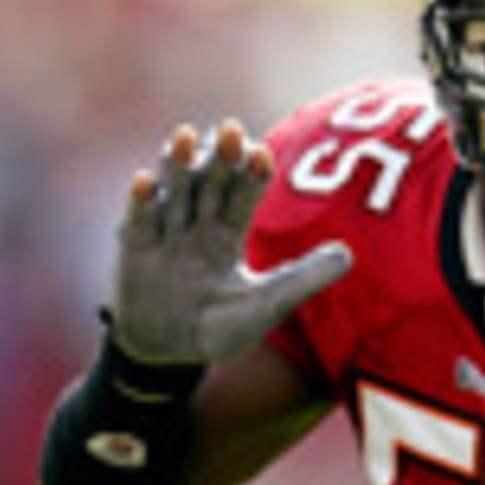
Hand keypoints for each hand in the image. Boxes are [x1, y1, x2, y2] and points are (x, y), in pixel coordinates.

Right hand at [110, 119, 350, 364]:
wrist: (170, 356)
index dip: (251, 172)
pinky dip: (142, 200)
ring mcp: (166, 233)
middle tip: (230, 128)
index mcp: (231, 232)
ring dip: (180, 164)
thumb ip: (303, 279)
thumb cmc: (221, 329)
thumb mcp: (268, 304)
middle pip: (210, 182)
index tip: (262, 152)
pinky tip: (144, 180)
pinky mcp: (136, 249)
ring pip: (175, 190)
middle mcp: (199, 224)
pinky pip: (139, 220)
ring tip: (187, 136)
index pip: (243, 193)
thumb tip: (349, 255)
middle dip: (220, 156)